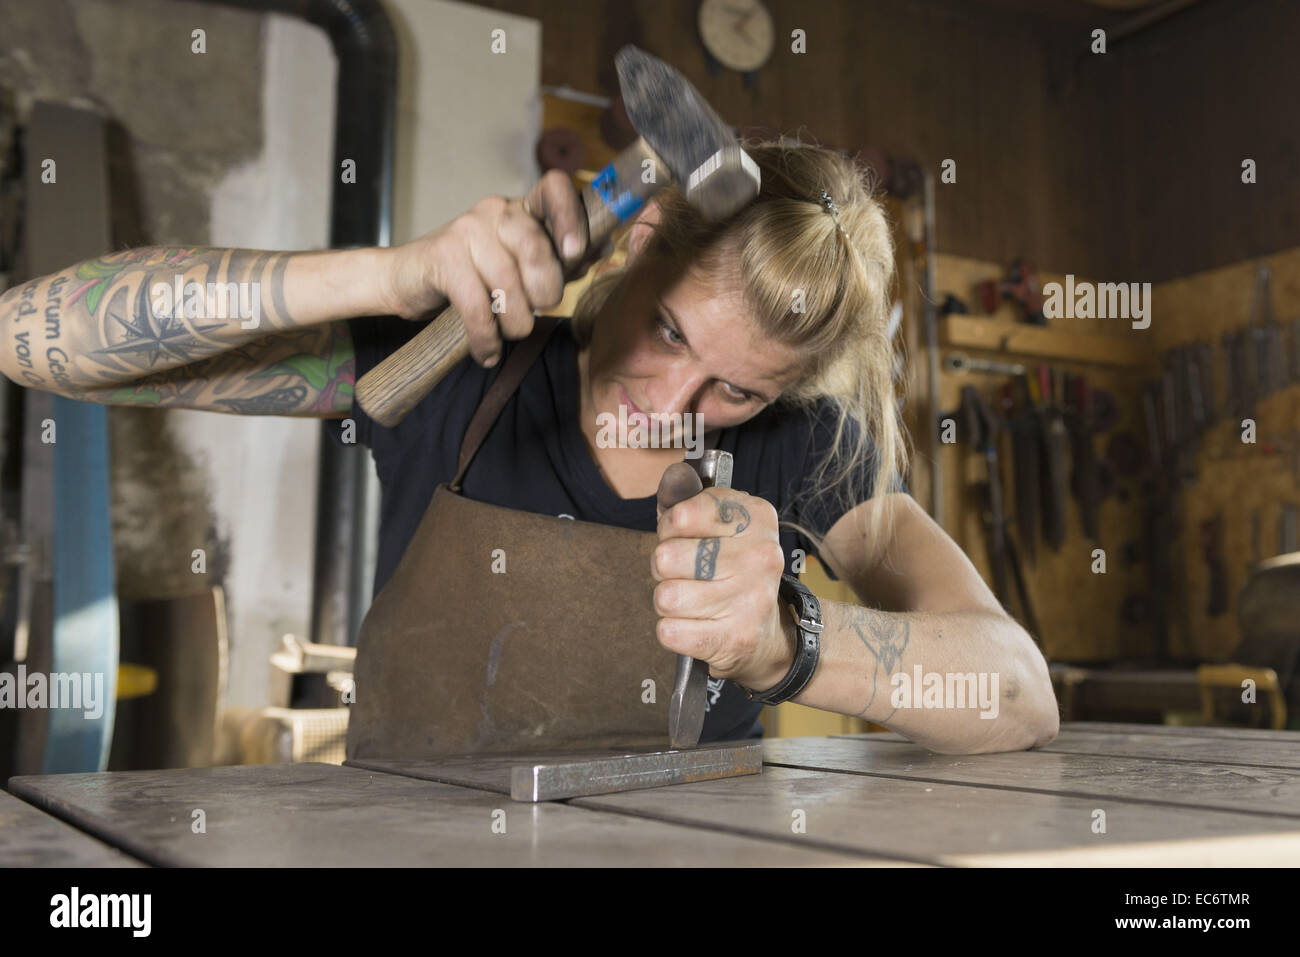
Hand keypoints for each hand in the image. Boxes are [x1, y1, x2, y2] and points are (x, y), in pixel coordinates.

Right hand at [378, 169, 588, 365]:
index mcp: (520, 209)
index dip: (571, 217)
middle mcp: (495, 211)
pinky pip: (477, 306)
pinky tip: (487, 351)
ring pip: (509, 284)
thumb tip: (602, 247)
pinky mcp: (442, 257)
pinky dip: (486, 338)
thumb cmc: (474, 276)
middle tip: (535, 312)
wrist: (407, 280)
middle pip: (537, 250)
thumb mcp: (521, 266)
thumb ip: (560, 259)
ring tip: (508, 334)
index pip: (554, 188)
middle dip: (544, 296)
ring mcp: (466, 230)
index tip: (575, 253)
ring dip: (515, 324)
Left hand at [652, 462, 795, 689]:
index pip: (679, 515)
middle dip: (664, 570)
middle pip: (665, 558)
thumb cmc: (730, 572)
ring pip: (665, 597)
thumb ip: (685, 500)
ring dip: (669, 604)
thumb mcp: (716, 527)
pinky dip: (673, 632)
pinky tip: (695, 627)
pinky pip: (669, 632)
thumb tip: (674, 474)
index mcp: (756, 517)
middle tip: (687, 576)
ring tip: (694, 602)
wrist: (771, 634)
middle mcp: (760, 555)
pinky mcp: (736, 639)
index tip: (685, 538)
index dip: (670, 529)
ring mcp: (751, 599)